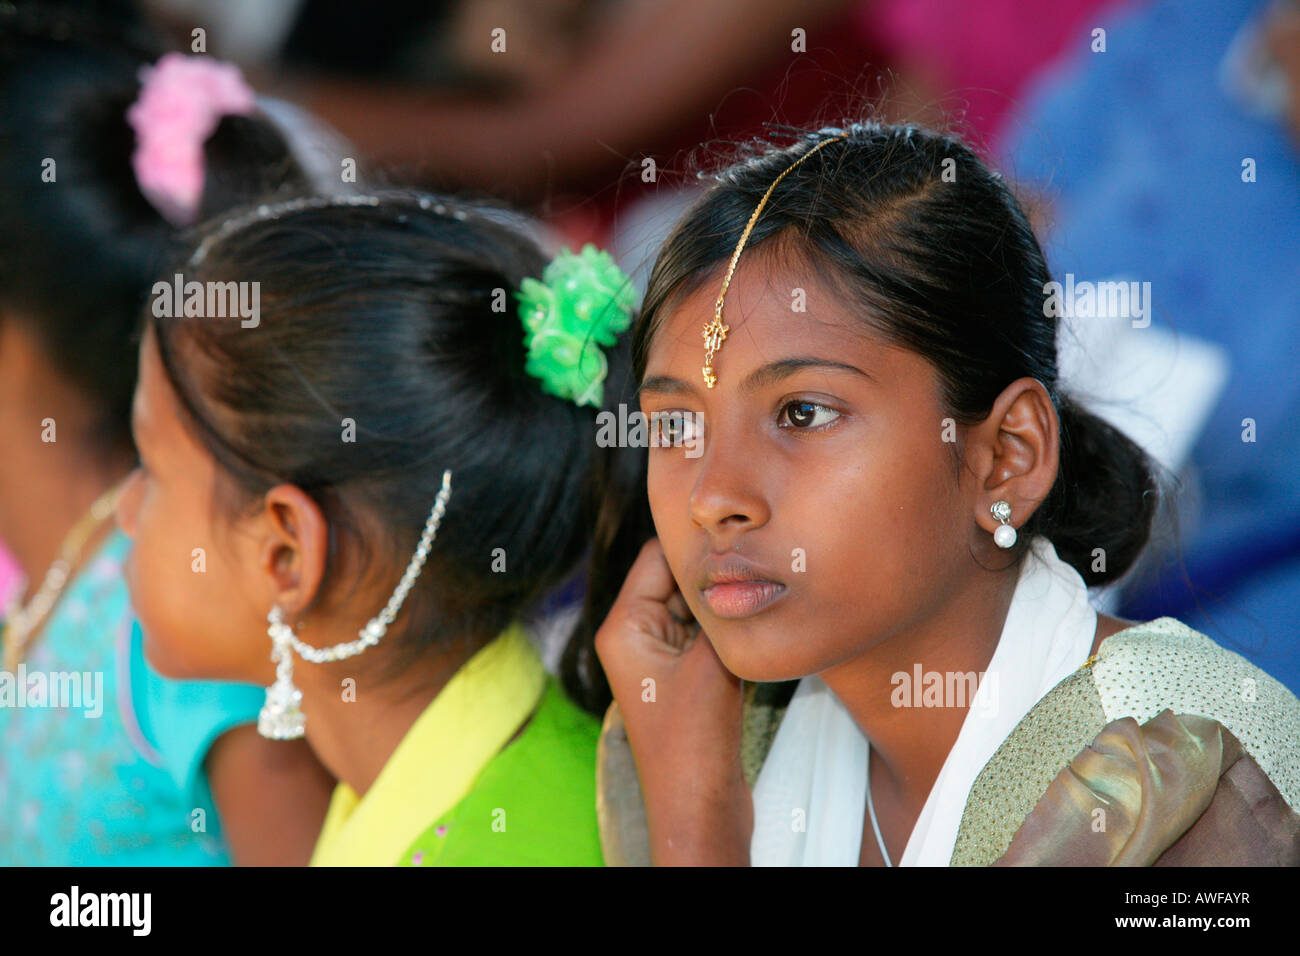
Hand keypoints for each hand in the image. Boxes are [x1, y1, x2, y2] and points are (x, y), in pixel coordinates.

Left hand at [594, 538, 751, 863]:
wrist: (700, 807)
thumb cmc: (693, 742)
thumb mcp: (709, 661)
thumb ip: (715, 606)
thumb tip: (733, 559)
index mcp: (623, 626)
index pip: (655, 557)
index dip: (693, 543)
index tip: (733, 530)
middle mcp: (633, 636)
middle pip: (674, 579)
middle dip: (712, 571)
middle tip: (756, 554)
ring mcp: (657, 656)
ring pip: (692, 605)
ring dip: (722, 600)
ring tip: (760, 585)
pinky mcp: (680, 676)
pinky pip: (702, 632)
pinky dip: (725, 625)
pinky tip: (754, 619)